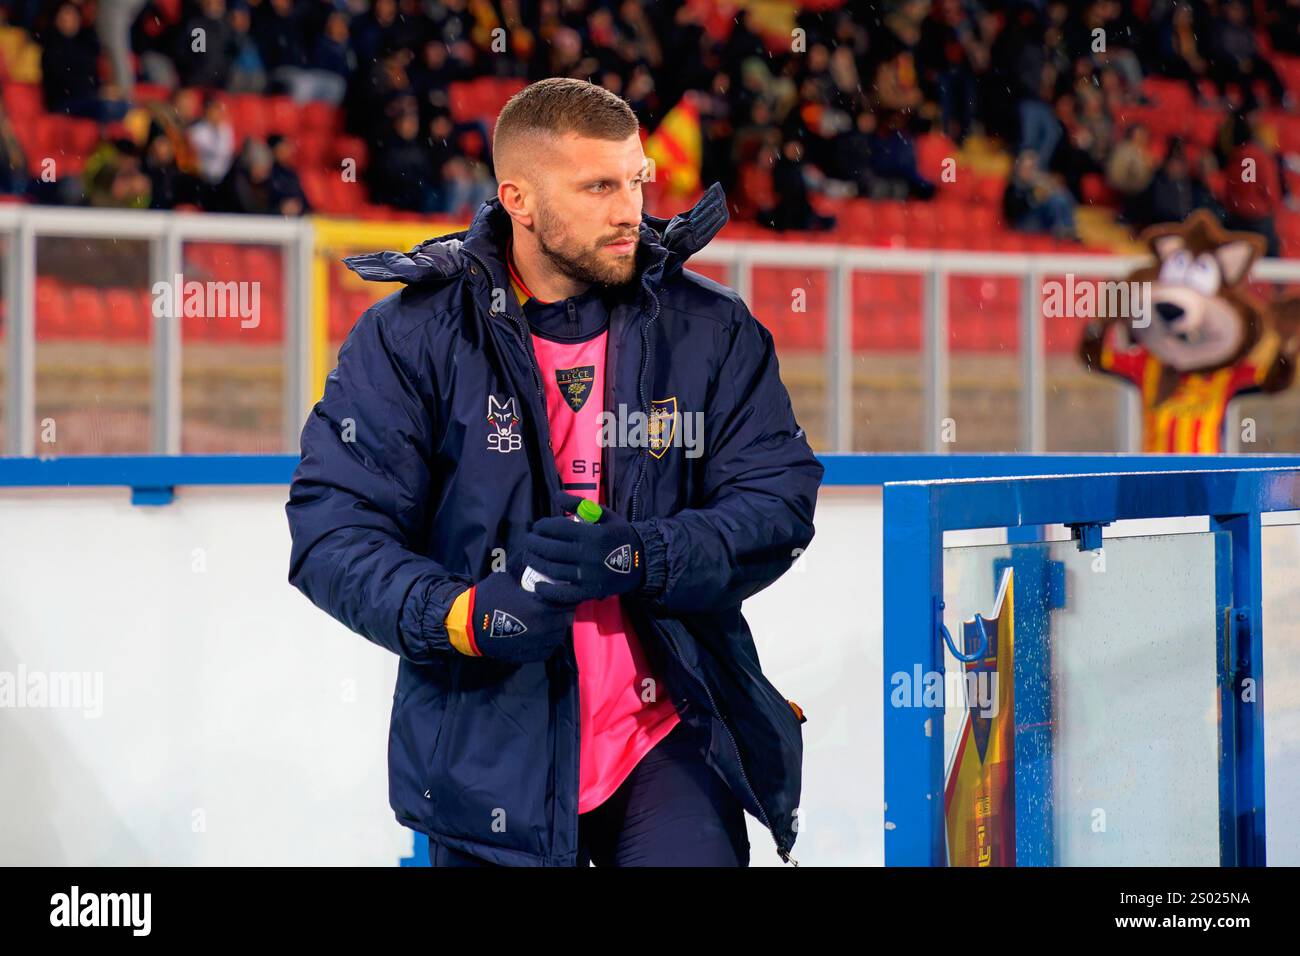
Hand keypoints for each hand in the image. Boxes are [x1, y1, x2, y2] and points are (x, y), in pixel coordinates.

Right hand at [465, 570, 576, 663]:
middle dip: (564, 608)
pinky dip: (550, 639)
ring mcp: (538, 644)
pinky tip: (542, 631)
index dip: (567, 593)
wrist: (469, 626)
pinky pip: (551, 647)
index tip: (562, 587)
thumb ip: (523, 561)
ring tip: (550, 615)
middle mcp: (542, 628)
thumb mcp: (505, 575)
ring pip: (560, 634)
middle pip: (567, 617)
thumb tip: (536, 548)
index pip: (567, 600)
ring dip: (558, 624)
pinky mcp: (532, 655)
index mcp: (538, 608)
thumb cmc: (488, 598)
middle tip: (557, 601)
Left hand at [518, 493, 645, 604]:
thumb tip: (556, 495)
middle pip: (551, 549)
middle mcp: (587, 554)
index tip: (537, 527)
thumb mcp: (605, 514)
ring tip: (528, 556)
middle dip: (534, 544)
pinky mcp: (589, 591)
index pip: (557, 528)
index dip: (542, 527)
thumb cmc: (621, 535)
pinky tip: (538, 585)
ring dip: (536, 563)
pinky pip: (564, 594)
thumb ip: (580, 504)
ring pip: (553, 570)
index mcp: (591, 534)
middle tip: (527, 541)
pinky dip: (548, 591)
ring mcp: (587, 575)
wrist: (642, 561)